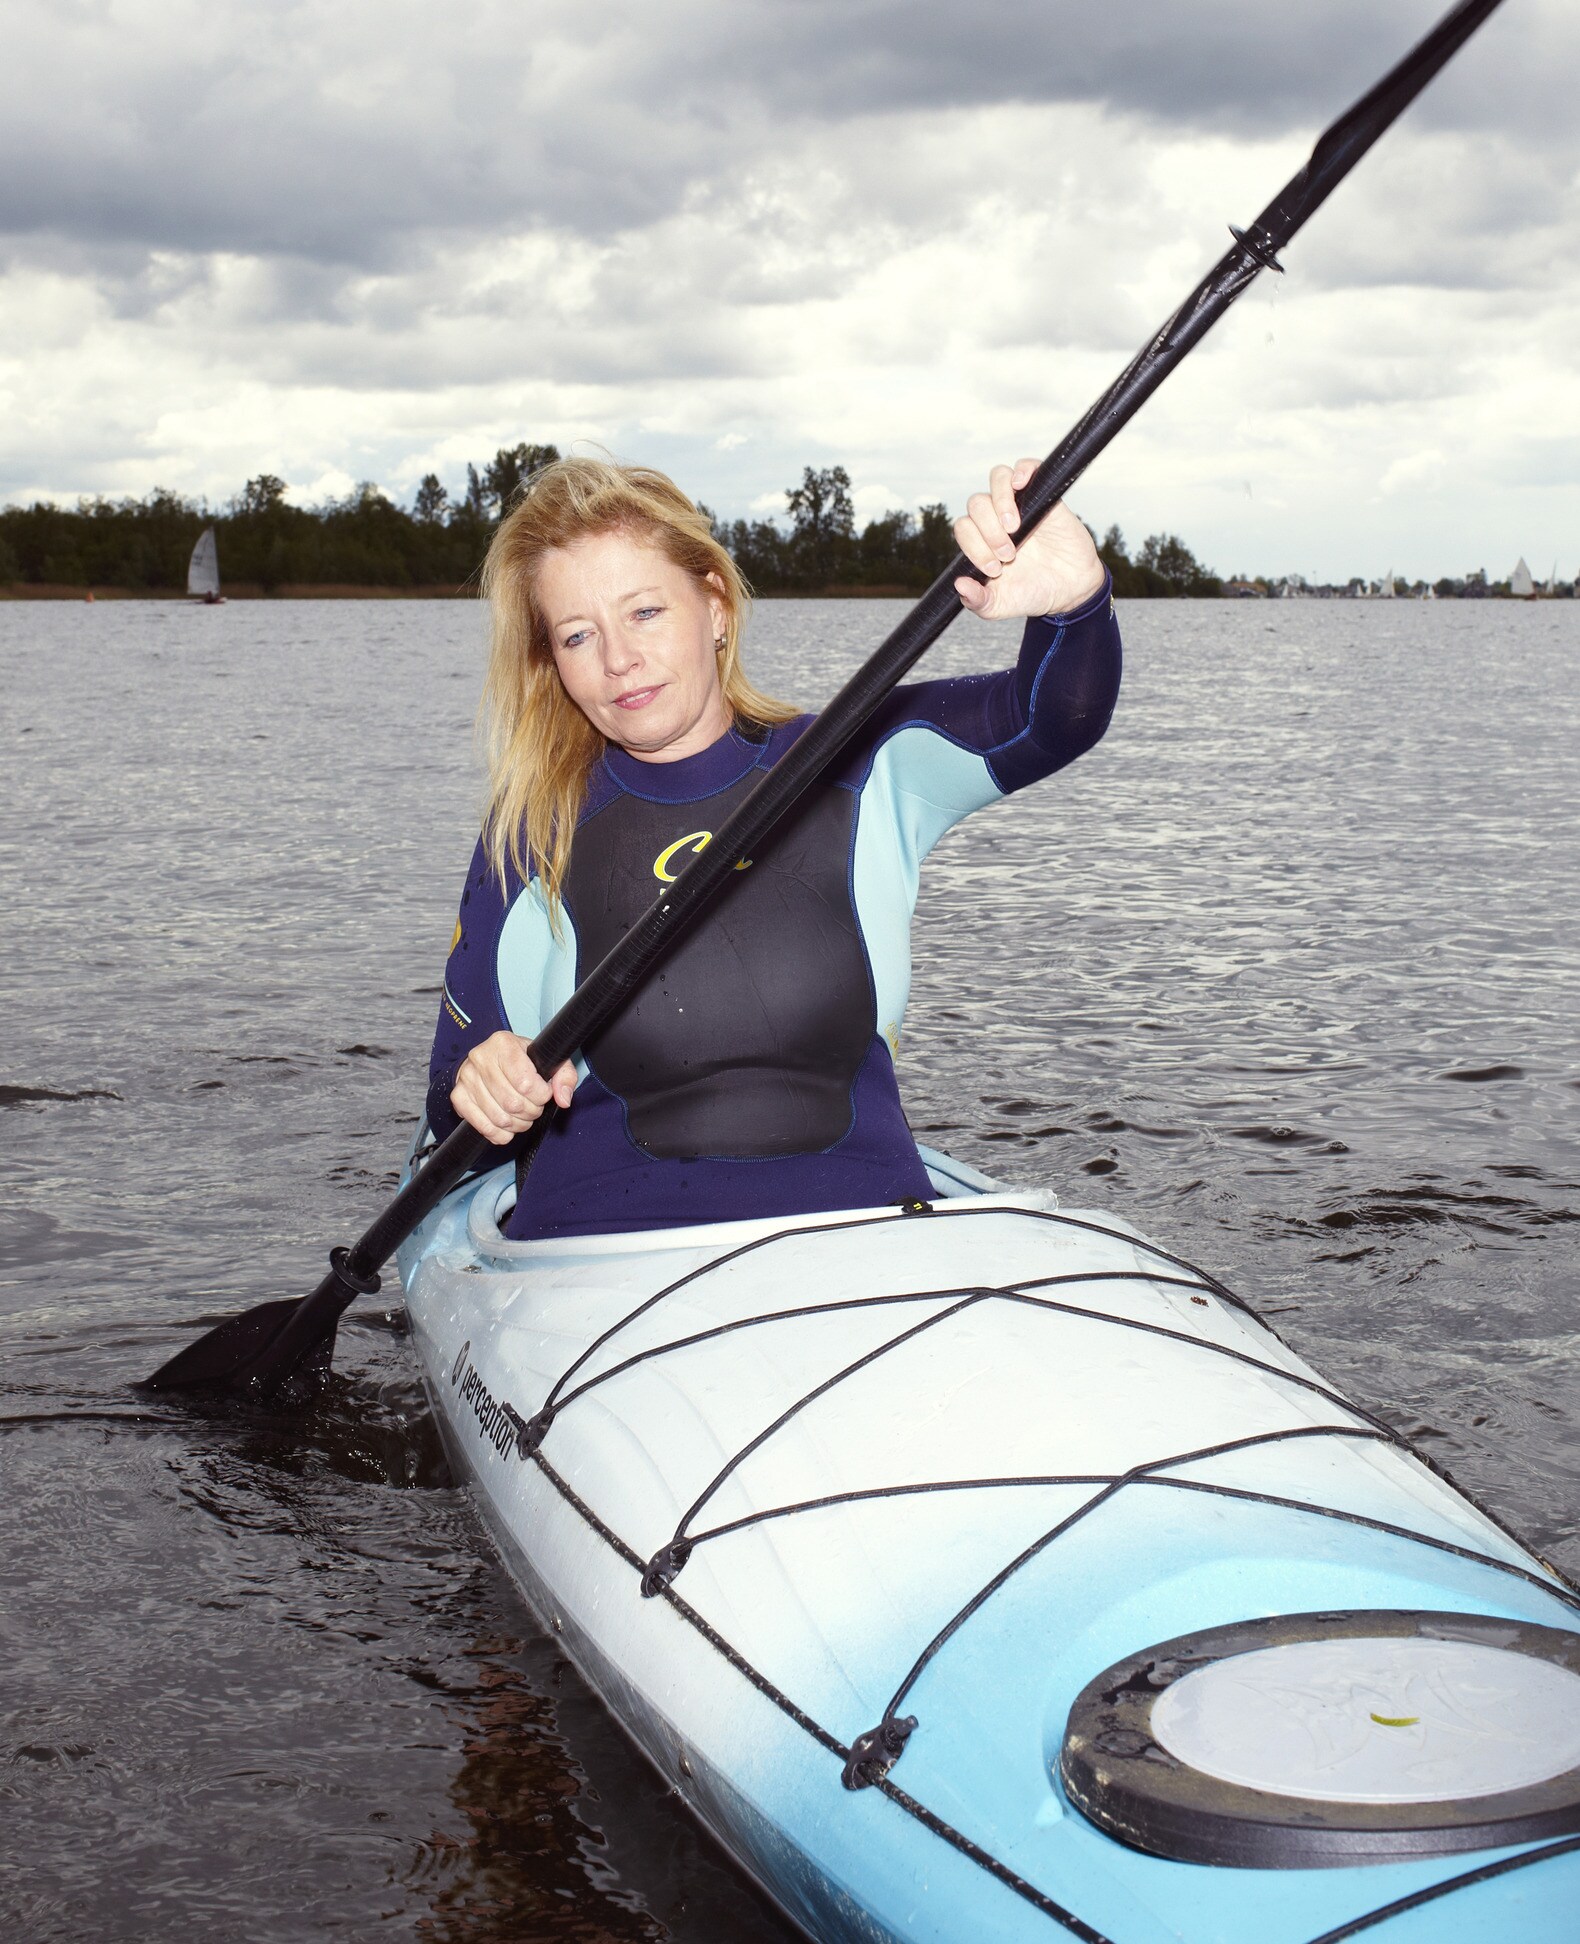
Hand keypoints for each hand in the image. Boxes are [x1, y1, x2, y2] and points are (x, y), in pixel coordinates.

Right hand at [451, 1031, 576, 1145]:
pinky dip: (500, 1134)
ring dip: (518, 1125)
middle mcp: (481, 1058)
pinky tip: (507, 1126)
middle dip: (531, 1112)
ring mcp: (467, 1078)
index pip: (526, 1083)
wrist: (489, 1060)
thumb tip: (563, 1099)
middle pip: (513, 1104)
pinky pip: (484, 1127)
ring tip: (522, 1116)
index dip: (541, 1096)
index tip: (543, 1093)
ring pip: (500, 1118)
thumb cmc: (520, 1061)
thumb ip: (564, 1076)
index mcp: (503, 1044)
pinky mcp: (458, 1097)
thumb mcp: (547, 1060)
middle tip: (534, 1107)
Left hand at [953, 460, 1105, 620]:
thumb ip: (977, 601)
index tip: (995, 569)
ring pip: (998, 479)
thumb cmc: (1032, 594)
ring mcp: (1020, 505)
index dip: (973, 546)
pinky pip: (1027, 466)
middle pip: (977, 503)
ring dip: (1001, 502)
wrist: (1070, 591)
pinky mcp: (1044, 496)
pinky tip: (1020, 485)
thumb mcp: (1000, 606)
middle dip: (988, 531)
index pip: (963, 528)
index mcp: (981, 540)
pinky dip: (1021, 470)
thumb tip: (959, 584)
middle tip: (1008, 554)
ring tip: (1014, 526)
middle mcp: (997, 519)